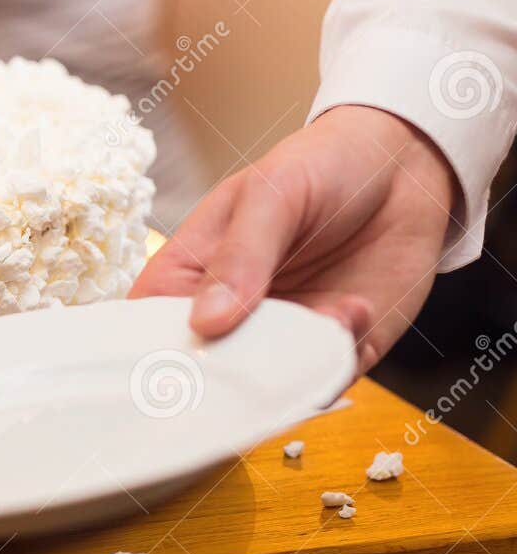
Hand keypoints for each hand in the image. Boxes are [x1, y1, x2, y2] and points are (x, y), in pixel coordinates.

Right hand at [130, 105, 455, 372]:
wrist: (403, 165)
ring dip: (298, 367)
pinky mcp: (333, 350)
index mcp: (186, 277)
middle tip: (268, 357)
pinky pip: (325, 381)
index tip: (181, 365)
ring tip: (336, 311)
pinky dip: (340, 360)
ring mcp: (279, 340)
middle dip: (233, 379)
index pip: (151, 330)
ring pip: (267, 388)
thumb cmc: (319, 165)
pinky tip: (357, 307)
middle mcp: (227, 318)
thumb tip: (206, 323)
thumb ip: (241, 256)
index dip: (156, 356)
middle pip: (206, 374)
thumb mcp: (271, 194)